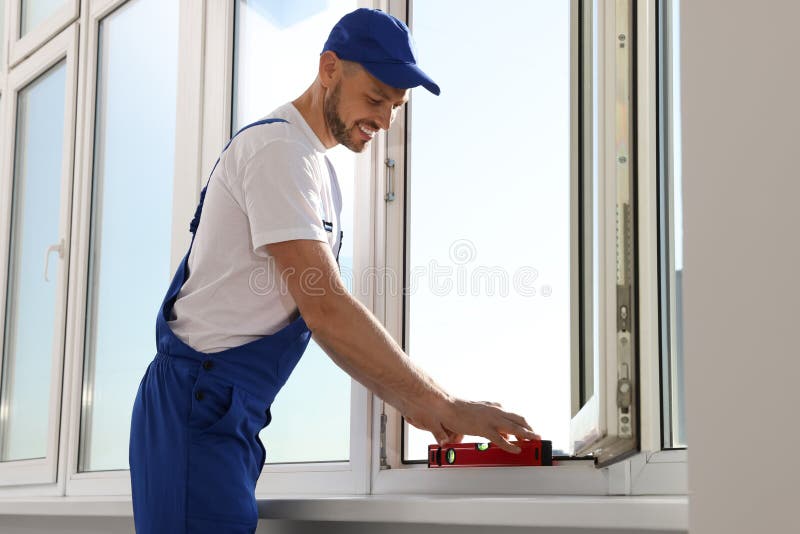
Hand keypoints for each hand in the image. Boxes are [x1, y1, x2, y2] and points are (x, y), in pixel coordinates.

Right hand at [405, 398, 541, 453]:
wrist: (446, 407)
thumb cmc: (459, 410)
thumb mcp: (478, 413)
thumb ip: (489, 420)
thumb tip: (497, 430)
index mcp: (494, 407)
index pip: (513, 415)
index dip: (523, 424)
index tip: (528, 430)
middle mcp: (496, 411)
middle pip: (519, 419)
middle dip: (530, 428)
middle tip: (536, 436)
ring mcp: (491, 419)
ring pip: (515, 428)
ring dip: (527, 435)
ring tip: (534, 441)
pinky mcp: (484, 428)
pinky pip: (501, 439)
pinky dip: (511, 446)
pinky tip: (516, 450)